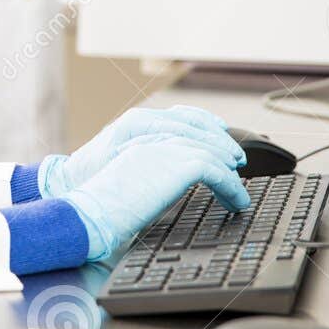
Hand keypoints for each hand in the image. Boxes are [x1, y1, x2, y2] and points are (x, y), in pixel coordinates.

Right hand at [64, 134, 251, 261]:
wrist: (90, 209)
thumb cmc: (98, 200)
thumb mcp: (124, 173)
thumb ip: (146, 166)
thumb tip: (168, 179)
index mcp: (135, 131)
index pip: (178, 119)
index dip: (203, 126)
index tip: (219, 135)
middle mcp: (152, 134)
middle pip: (199, 131)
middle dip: (221, 144)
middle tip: (237, 161)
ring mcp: (165, 147)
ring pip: (210, 150)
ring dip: (229, 169)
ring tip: (238, 187)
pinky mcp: (179, 166)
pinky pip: (216, 171)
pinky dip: (231, 187)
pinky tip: (236, 199)